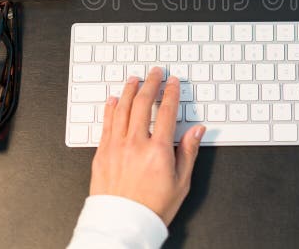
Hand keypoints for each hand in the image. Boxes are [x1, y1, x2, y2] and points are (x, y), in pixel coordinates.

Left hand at [89, 68, 205, 224]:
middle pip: (143, 103)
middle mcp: (136, 144)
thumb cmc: (152, 208)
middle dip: (150, 83)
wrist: (123, 226)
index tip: (173, 83)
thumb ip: (188, 152)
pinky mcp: (102, 153)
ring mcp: (116, 147)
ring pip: (123, 109)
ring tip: (134, 79)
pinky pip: (106, 123)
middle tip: (155, 73)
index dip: (171, 93)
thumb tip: (197, 131)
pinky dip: (111, 108)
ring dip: (130, 90)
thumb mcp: (181, 182)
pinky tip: (114, 100)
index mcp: (158, 150)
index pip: (167, 112)